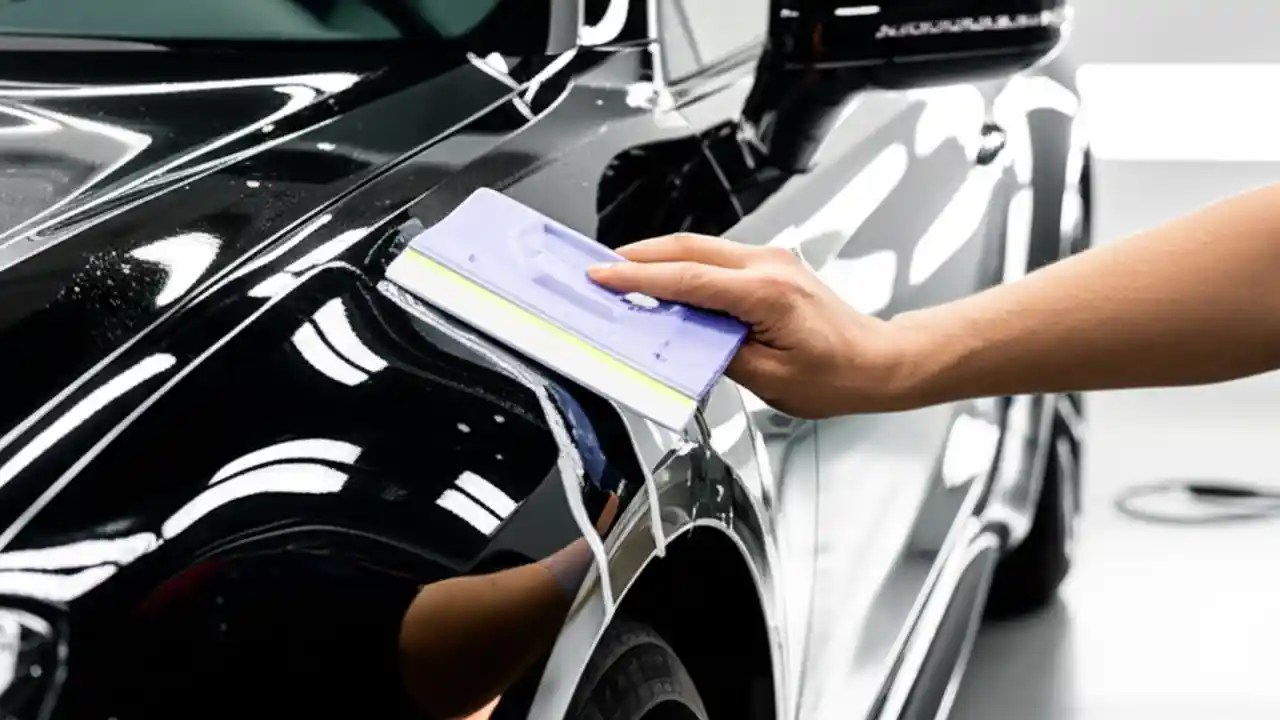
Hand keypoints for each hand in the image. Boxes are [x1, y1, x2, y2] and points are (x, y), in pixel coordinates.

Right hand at [587, 234, 916, 417]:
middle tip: (601, 268)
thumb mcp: (766, 379)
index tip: (604, 277)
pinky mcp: (771, 267)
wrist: (878, 362)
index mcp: (766, 292)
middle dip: (638, 255)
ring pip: (701, 247)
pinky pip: (717, 258)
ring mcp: (771, 261)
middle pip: (688, 247)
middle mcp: (769, 265)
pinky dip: (684, 265)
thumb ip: (716, 353)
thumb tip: (676, 337)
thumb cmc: (836, 375)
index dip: (638, 277)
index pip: (687, 277)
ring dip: (660, 258)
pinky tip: (666, 281)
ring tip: (624, 275)